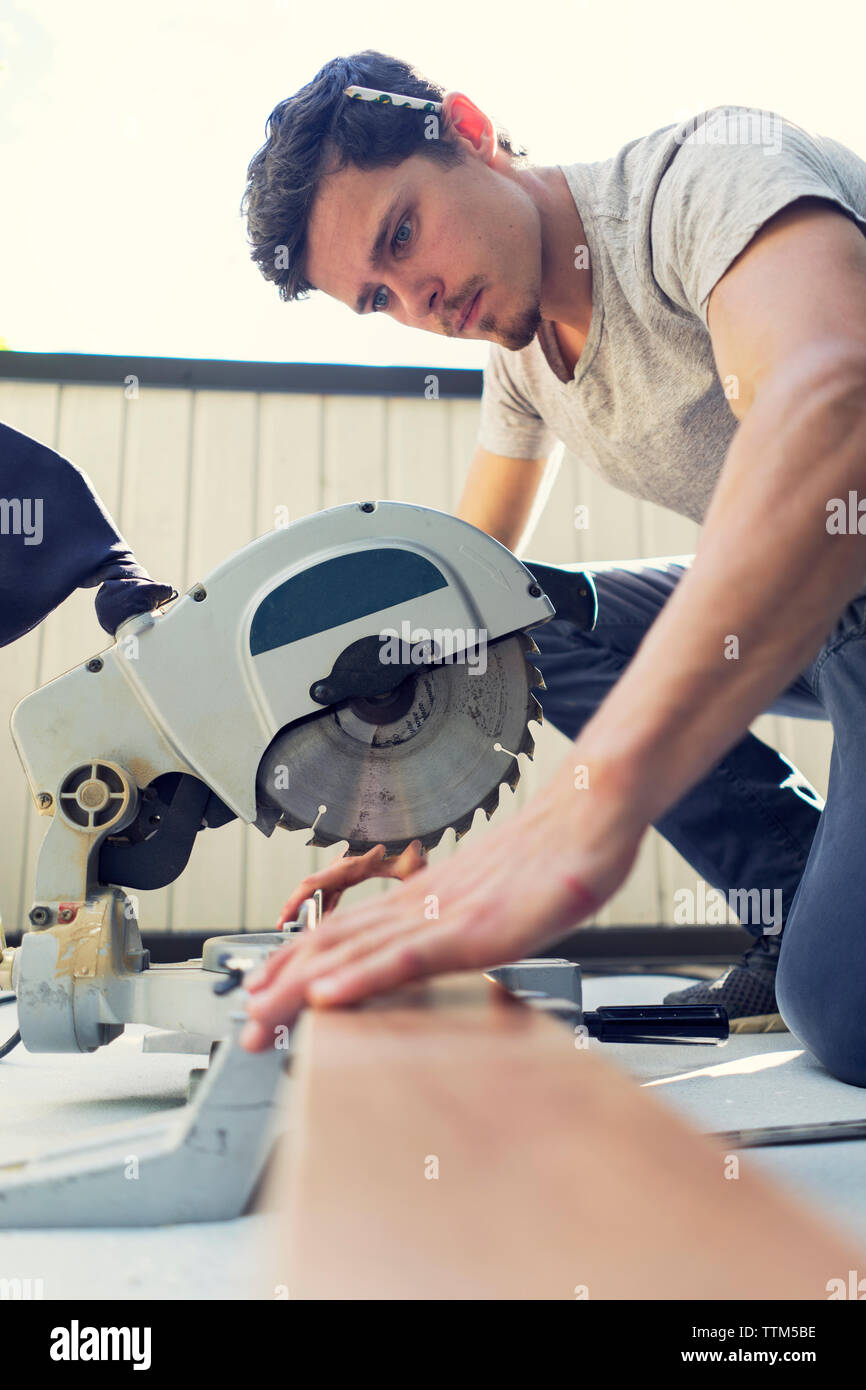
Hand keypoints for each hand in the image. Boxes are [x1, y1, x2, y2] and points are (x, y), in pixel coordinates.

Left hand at [240, 755, 644, 1050]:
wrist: (589, 818)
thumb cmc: (554, 860)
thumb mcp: (498, 899)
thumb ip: (461, 924)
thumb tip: (442, 947)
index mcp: (425, 902)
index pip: (347, 934)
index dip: (299, 963)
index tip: (264, 992)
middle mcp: (422, 906)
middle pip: (337, 945)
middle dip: (284, 985)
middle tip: (245, 1021)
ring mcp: (443, 916)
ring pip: (357, 952)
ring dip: (302, 986)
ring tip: (261, 1013)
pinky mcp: (472, 929)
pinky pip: (406, 957)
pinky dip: (361, 978)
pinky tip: (327, 997)